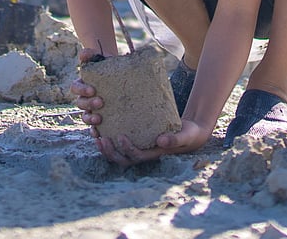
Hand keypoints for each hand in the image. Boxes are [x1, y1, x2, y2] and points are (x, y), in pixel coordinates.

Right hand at [71, 47, 106, 133]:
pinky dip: (95, 132)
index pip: (76, 88)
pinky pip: (94, 129)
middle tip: (101, 102)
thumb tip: (84, 53)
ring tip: (99, 119)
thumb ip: (91, 55)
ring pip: (85, 117)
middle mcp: (85, 99)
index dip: (82, 90)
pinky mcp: (101, 120)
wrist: (122, 76)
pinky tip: (100, 134)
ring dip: (90, 120)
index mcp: (82, 85)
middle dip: (88, 104)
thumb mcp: (102, 60)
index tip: (92, 89)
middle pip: (80, 104)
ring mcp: (92, 110)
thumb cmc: (110, 67)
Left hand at [96, 118, 212, 166]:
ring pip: (118, 154)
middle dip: (110, 152)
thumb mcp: (185, 136)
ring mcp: (139, 148)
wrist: (190, 132)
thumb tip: (161, 140)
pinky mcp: (137, 140)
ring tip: (96, 135)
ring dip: (105, 148)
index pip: (136, 156)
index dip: (127, 148)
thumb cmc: (188, 135)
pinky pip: (119, 144)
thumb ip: (175, 139)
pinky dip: (109, 139)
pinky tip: (102, 128)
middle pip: (122, 159)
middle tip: (101, 138)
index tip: (120, 135)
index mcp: (153, 155)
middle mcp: (144, 154)